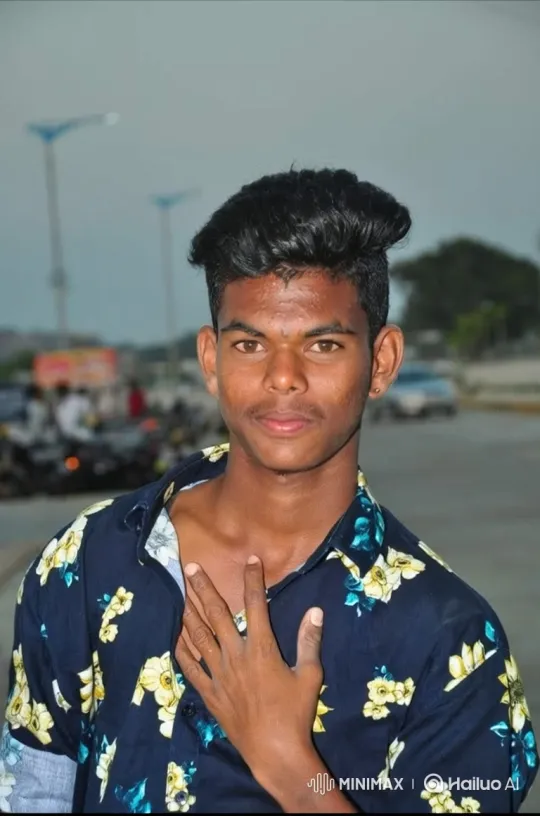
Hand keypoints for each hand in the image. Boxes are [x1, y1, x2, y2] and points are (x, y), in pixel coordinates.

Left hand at [175, 555, 324, 782]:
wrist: (275, 752)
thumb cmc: (295, 713)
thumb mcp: (309, 675)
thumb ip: (309, 641)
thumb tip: (315, 611)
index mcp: (262, 649)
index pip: (256, 605)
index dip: (253, 580)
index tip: (250, 560)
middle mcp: (236, 656)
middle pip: (217, 615)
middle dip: (203, 588)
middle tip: (190, 568)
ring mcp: (220, 674)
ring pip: (199, 637)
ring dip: (190, 613)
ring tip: (181, 594)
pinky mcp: (210, 693)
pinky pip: (191, 668)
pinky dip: (182, 650)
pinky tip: (176, 637)